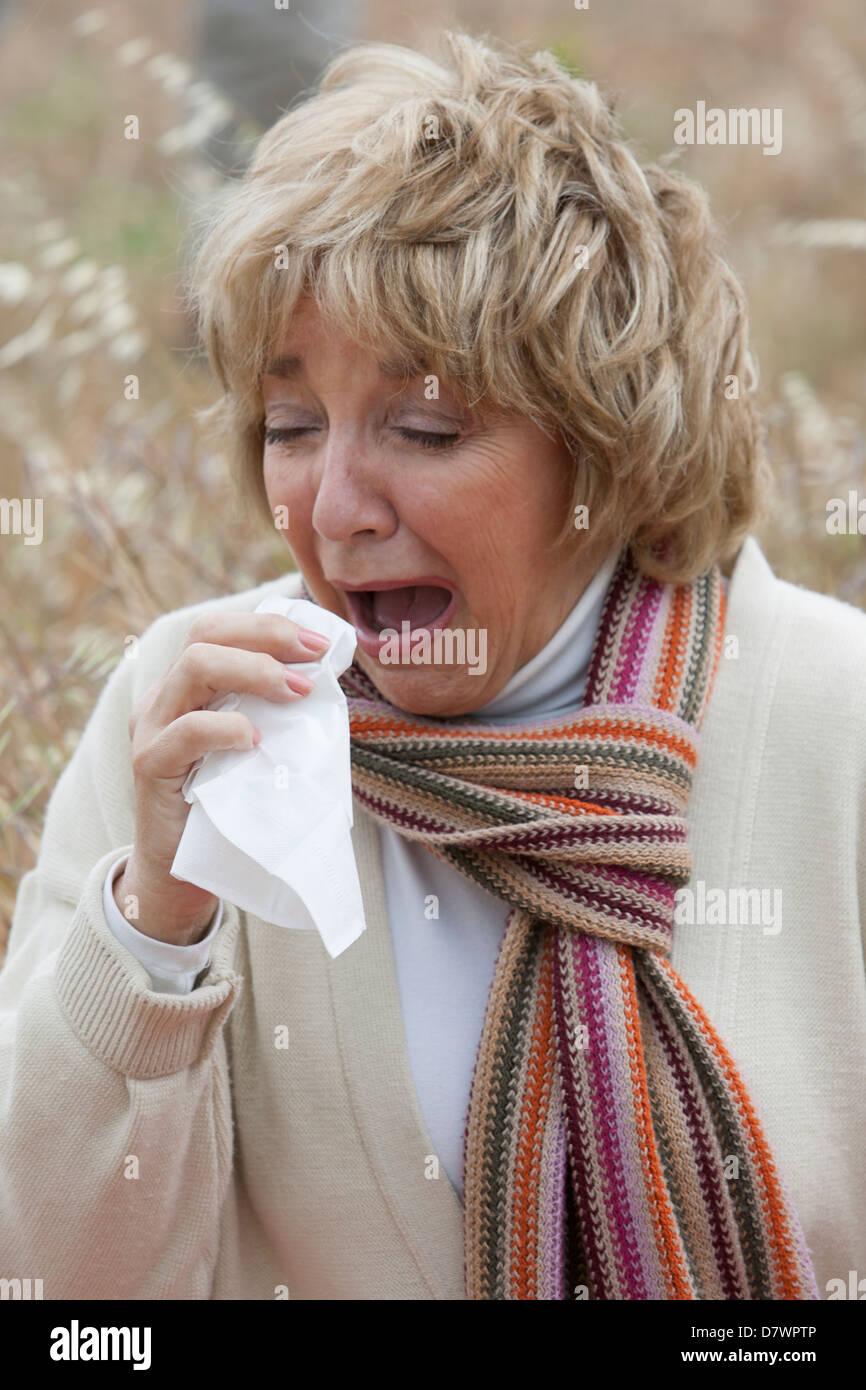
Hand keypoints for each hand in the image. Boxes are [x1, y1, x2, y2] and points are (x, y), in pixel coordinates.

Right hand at [114, 611, 329, 944]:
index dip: (269, 624)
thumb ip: (276, 713)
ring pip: (194, 668)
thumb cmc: (229, 807)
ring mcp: (150, 729)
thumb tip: (328, 678)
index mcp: (186, 688)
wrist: (183, 875)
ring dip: (255, 671)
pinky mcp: (149, 767)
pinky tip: (256, 740)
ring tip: (297, 692)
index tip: (320, 642)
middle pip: (205, 635)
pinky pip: (185, 731)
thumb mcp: (256, 749)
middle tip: (314, 657)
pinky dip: (226, 727)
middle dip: (266, 635)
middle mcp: (162, 699)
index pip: (218, 629)